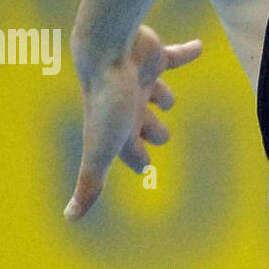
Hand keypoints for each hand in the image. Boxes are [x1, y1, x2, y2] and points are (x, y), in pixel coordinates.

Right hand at [64, 24, 201, 219]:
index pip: (133, 151)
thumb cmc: (107, 102)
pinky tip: (199, 48)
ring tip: (164, 96)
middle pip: (149, 125)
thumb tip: (68, 219)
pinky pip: (176, 55)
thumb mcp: (101, 150)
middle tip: (158, 134)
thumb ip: (90, 184)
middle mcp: (130, 106)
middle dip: (154, 131)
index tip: (144, 166)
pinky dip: (186, 52)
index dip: (139, 159)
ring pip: (160, 92)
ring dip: (164, 94)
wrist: (108, 51)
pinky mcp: (154, 56)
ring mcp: (141, 81)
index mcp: (120, 129)